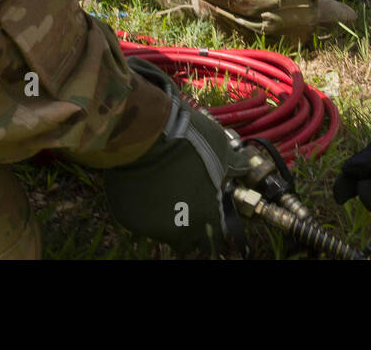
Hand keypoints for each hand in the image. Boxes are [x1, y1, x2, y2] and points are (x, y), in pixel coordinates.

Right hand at [104, 59, 250, 252]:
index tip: (213, 213)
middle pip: (189, 240)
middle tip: (190, 203)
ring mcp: (150, 225)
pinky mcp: (127, 216)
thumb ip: (233, 167)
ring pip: (163, 230)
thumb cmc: (188, 139)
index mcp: (205, 216)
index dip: (216, 224)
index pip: (216, 235)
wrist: (145, 131)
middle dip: (192, 227)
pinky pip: (141, 218)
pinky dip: (146, 207)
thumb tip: (243, 169)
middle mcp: (178, 229)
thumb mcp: (221, 149)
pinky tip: (149, 188)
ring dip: (168, 217)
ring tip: (169, 192)